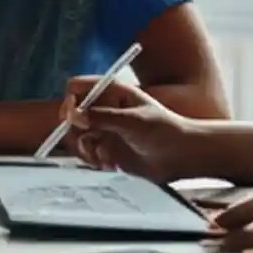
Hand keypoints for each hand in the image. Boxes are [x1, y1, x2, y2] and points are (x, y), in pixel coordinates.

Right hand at [64, 76, 196, 181]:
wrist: (182, 156)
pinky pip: (87, 154)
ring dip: (84, 148)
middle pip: (71, 114)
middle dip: (74, 130)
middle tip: (86, 142)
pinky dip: (94, 160)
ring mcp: (104, 129)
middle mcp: (104, 109)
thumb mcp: (132, 121)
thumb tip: (73, 116)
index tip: (72, 117)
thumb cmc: (164, 131)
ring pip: (76, 137)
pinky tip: (111, 164)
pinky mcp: (107, 149)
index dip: (70, 101)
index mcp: (111, 92)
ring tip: (102, 156)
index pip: (77, 88)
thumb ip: (102, 117)